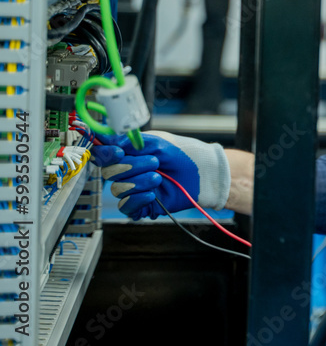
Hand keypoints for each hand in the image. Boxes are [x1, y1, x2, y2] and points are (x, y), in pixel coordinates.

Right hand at [90, 130, 229, 219]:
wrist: (203, 173)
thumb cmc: (183, 154)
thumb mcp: (157, 143)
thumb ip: (130, 142)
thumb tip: (107, 139)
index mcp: (128, 154)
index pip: (103, 155)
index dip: (105, 154)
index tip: (118, 152)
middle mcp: (127, 172)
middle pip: (109, 173)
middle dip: (131, 167)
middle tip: (154, 162)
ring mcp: (132, 189)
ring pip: (118, 189)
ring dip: (139, 182)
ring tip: (159, 177)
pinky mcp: (140, 206)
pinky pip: (126, 206)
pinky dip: (138, 199)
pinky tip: (153, 194)